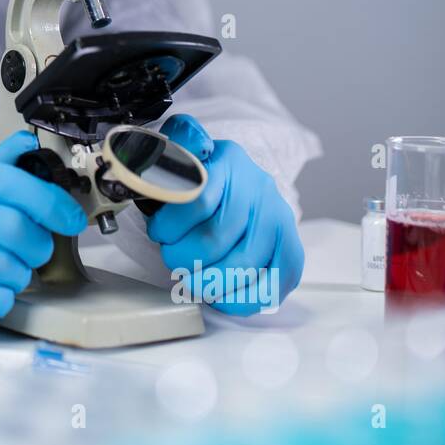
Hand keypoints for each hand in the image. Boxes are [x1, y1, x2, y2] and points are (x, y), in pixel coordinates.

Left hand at [145, 115, 302, 314]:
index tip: (158, 233)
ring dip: (207, 281)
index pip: (197, 198)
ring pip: (242, 264)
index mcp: (228, 160)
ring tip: (190, 280)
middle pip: (216, 237)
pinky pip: (273, 284)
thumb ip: (169, 145)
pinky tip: (220, 296)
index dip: (170, 226)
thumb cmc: (200, 176)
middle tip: (172, 259)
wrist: (239, 182)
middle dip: (182, 257)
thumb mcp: (181, 149)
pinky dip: (241, 299)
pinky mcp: (291, 248)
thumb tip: (153, 147)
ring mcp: (278, 218)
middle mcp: (258, 188)